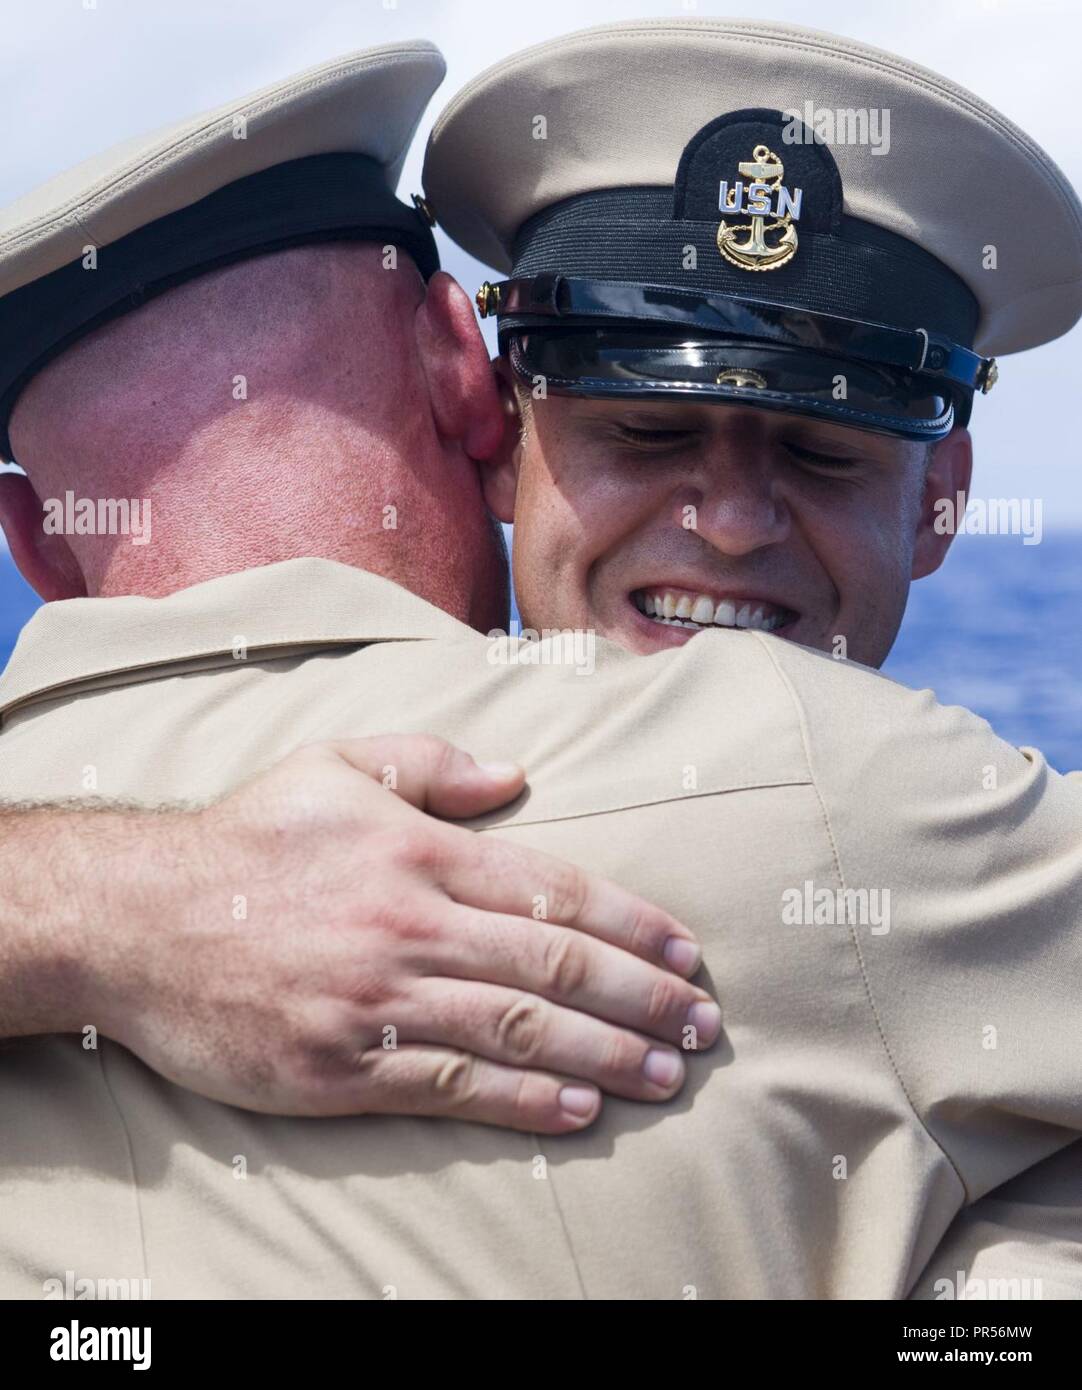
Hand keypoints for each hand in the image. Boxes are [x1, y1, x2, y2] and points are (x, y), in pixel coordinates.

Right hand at [92, 736, 719, 1131]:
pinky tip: (579, 1108)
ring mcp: (377, 1002)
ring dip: (605, 1054)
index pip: (553, 891)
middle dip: (642, 996)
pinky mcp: (341, 1068)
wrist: (136, 920)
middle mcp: (409, 926)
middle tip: (703, 1021)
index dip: (632, 923)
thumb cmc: (245, 840)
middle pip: (553, 967)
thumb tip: (518, 775)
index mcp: (416, 851)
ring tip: (667, 1071)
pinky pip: (451, 1086)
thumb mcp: (333, 765)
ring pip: (518, 1032)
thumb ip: (430, 763)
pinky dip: (523, 1099)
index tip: (686, 949)